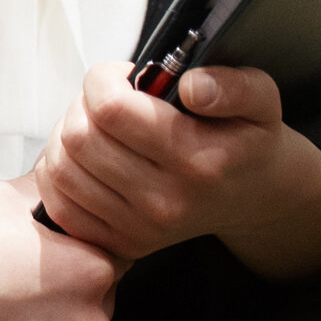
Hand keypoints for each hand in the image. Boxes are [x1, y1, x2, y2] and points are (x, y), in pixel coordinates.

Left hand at [33, 63, 320, 281]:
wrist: (253, 194)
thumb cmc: (246, 139)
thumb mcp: (260, 98)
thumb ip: (232, 86)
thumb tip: (191, 87)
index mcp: (198, 160)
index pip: (111, 109)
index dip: (103, 80)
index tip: (120, 77)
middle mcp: (167, 202)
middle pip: (80, 138)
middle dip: (83, 105)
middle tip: (108, 100)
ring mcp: (141, 228)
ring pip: (63, 168)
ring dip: (67, 135)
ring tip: (97, 126)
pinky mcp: (121, 244)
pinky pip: (61, 204)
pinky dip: (61, 173)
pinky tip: (86, 156)